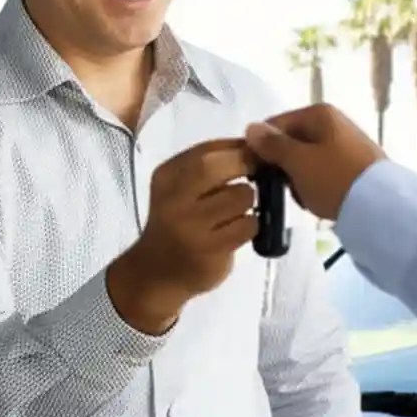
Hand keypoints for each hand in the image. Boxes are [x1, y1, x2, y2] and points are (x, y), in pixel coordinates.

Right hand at [108, 138, 258, 334]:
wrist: (157, 273)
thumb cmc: (177, 222)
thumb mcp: (181, 188)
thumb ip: (210, 166)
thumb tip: (255, 143)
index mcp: (167, 176)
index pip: (207, 149)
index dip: (238, 147)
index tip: (257, 152)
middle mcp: (173, 198)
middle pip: (219, 166)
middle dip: (246, 165)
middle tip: (260, 173)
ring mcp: (190, 225)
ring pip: (241, 196)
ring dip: (251, 201)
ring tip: (240, 210)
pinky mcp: (209, 249)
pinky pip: (248, 225)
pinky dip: (252, 225)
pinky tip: (240, 230)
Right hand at [244, 103, 386, 220]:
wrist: (380, 207)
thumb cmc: (334, 179)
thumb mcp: (298, 161)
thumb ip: (272, 145)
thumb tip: (251, 127)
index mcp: (319, 114)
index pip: (275, 124)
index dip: (262, 147)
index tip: (256, 172)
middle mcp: (334, 123)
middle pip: (292, 142)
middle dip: (284, 166)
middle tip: (284, 187)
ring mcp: (346, 145)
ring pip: (307, 160)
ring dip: (299, 179)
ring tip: (305, 197)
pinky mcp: (354, 167)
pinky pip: (324, 173)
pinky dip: (317, 185)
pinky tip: (319, 200)